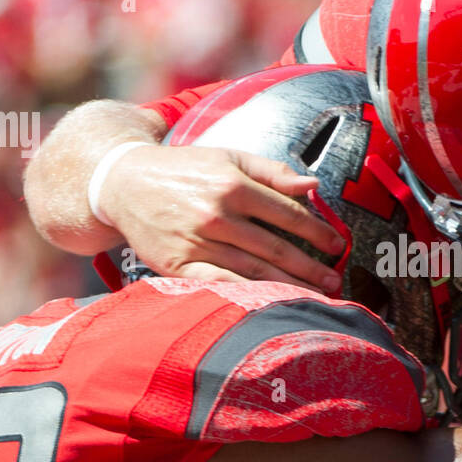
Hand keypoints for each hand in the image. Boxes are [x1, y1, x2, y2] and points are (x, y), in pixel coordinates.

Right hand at [99, 142, 345, 291]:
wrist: (124, 183)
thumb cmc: (185, 169)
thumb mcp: (228, 157)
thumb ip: (272, 171)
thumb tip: (313, 186)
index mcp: (233, 185)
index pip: (287, 214)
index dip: (317, 232)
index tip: (337, 246)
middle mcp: (216, 216)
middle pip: (275, 248)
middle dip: (310, 268)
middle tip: (335, 282)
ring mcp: (196, 243)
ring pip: (253, 270)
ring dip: (288, 287)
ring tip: (315, 299)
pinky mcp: (177, 266)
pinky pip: (221, 285)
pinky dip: (249, 296)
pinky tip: (272, 304)